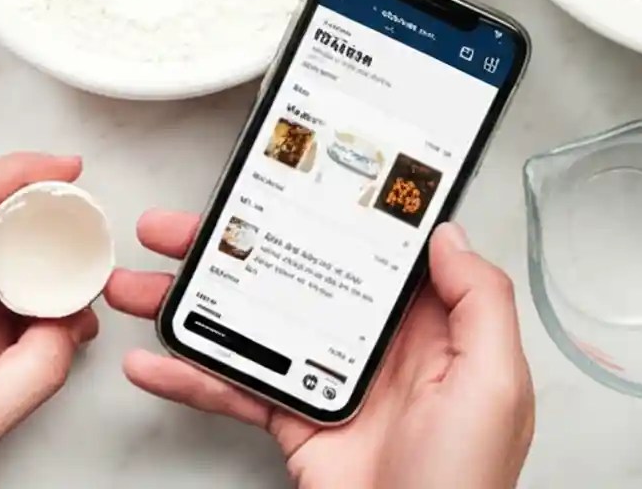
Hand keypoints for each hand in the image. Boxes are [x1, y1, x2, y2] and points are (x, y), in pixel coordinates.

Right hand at [106, 212, 534, 488]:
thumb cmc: (464, 487)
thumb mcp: (494, 384)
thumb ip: (480, 302)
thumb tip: (448, 235)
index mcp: (433, 330)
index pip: (375, 254)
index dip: (332, 215)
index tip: (286, 183)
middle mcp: (379, 348)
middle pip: (300, 278)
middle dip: (237, 249)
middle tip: (184, 229)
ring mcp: (332, 383)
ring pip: (255, 325)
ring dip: (196, 304)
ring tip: (147, 284)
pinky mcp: (297, 423)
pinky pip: (237, 388)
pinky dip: (191, 376)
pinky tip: (156, 360)